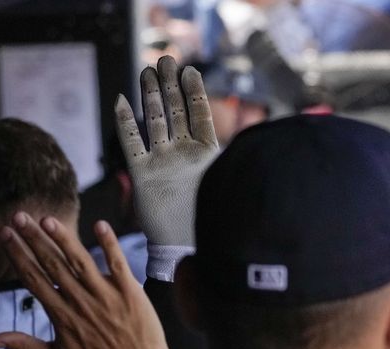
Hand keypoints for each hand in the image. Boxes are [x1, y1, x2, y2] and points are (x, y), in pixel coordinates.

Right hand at [0, 213, 204, 348]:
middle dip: (33, 239)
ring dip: (63, 239)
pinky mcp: (130, 292)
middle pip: (52, 265)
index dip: (18, 255)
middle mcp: (80, 303)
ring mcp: (106, 296)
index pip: (33, 279)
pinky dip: (110, 245)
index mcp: (61, 316)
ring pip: (80, 261)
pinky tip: (100, 225)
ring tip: (47, 220)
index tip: (6, 235)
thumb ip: (24, 347)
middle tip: (19, 216)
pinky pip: (118, 264)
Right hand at [116, 55, 217, 278]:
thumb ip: (239, 165)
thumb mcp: (230, 186)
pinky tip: (121, 101)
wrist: (188, 248)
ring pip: (154, 121)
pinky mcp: (142, 174)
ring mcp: (161, 161)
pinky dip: (125, 123)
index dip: (195, 92)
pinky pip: (131, 143)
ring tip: (147, 71)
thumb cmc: (213, 219)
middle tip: (165, 59)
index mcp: (206, 153)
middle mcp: (183, 153)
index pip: (200, 115)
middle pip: (175, 111)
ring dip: (149, 96)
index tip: (190, 70)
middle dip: (170, 85)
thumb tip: (268, 147)